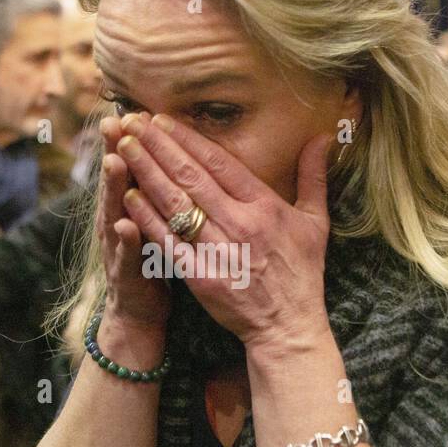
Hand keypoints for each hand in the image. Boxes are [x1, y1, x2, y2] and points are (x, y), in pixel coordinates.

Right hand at [96, 113, 170, 331]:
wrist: (138, 313)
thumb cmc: (152, 260)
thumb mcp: (157, 220)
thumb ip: (160, 190)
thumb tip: (171, 152)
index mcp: (130, 205)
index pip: (130, 166)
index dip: (129, 139)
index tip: (129, 109)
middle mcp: (118, 220)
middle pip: (117, 181)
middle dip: (116, 151)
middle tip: (114, 122)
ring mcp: (118, 248)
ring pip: (115, 212)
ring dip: (114, 188)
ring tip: (115, 162)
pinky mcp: (126, 275)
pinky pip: (126, 256)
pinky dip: (126, 240)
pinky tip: (125, 225)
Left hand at [116, 112, 333, 349]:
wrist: (289, 326)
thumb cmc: (302, 273)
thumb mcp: (316, 222)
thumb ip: (314, 176)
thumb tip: (322, 137)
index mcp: (265, 207)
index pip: (220, 163)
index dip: (188, 139)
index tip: (162, 120)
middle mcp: (240, 224)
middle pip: (192, 176)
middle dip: (158, 146)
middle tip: (132, 121)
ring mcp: (219, 251)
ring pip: (176, 203)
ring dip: (147, 172)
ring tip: (125, 146)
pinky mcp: (201, 278)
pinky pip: (169, 242)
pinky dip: (148, 219)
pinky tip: (129, 197)